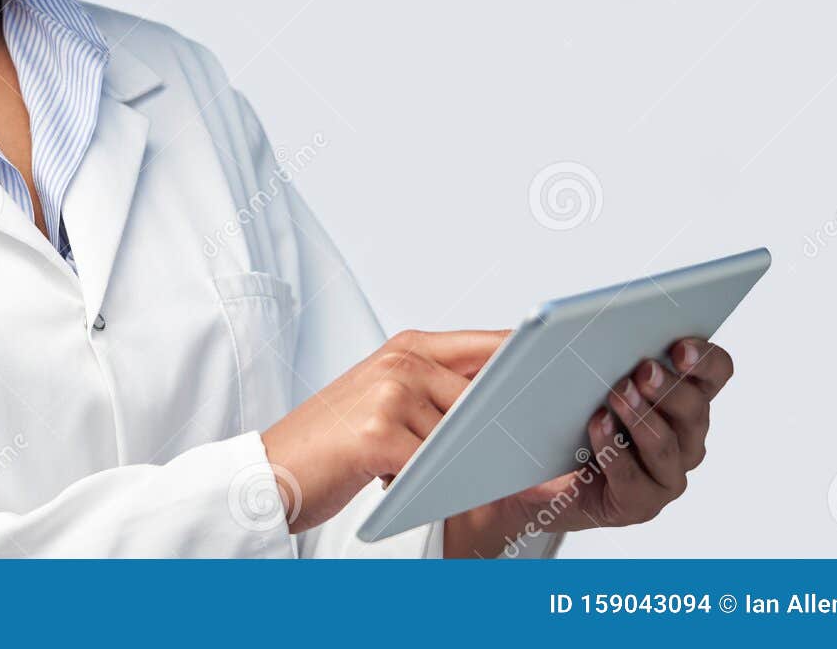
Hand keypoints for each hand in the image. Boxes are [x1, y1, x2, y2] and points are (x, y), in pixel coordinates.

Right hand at [260, 328, 507, 532]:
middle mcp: (401, 361)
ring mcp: (391, 394)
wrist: (270, 468)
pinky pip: (438, 466)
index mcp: (407, 346)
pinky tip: (424, 492)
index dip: (530, 361)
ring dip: (465, 466)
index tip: (566, 375)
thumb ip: (436, 391)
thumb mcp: (384, 399)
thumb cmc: (331, 440)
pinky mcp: (379, 434)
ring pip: (464, 437)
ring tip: (438, 477)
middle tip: (526, 454)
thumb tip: (507, 406)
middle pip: (486, 398)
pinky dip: (445, 485)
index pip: (489, 345)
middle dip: (503, 432)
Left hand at [447, 337, 734, 556]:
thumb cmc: (556, 409)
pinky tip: (596, 428)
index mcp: (678, 393)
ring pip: (668, 446)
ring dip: (643, 418)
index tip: (678, 347)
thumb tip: (557, 319)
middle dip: (670, 387)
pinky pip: (635, 481)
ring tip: (617, 395)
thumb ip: (569, 337)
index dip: (704, 359)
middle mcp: (683, 435)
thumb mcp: (561, 361)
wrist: (528, 469)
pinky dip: (616, 453)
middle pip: (695, 408)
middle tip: (642, 370)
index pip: (714, 371)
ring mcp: (664, 472)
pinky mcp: (638, 503)